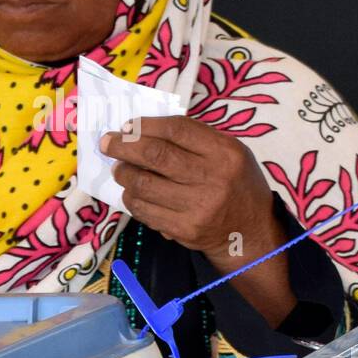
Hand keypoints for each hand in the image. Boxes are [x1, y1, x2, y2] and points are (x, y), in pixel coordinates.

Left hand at [100, 116, 296, 323]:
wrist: (250, 232)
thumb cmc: (236, 183)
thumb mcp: (230, 152)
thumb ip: (194, 139)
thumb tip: (144, 130)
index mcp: (225, 152)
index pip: (176, 130)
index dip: (145, 125)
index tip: (127, 126)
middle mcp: (212, 178)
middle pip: (155, 156)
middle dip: (123, 147)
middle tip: (108, 143)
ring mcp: (197, 207)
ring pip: (144, 185)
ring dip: (124, 174)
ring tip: (120, 169)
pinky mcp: (184, 229)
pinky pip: (145, 211)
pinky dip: (132, 199)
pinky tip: (132, 193)